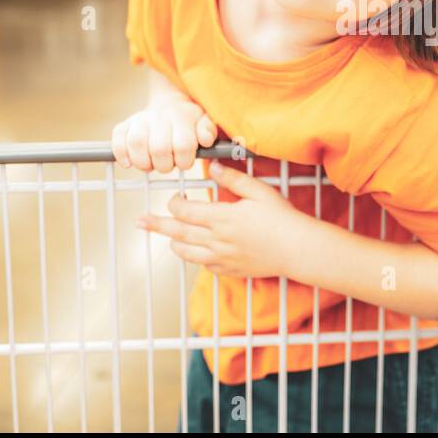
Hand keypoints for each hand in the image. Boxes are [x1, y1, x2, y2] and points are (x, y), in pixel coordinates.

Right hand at [111, 100, 216, 172]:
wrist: (172, 104)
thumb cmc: (191, 121)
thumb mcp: (205, 122)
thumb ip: (208, 130)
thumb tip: (205, 139)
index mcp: (182, 118)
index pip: (183, 145)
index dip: (184, 161)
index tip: (184, 161)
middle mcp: (160, 117)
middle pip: (159, 148)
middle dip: (164, 165)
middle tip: (167, 165)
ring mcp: (141, 119)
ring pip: (136, 143)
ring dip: (143, 162)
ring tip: (150, 165)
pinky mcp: (125, 124)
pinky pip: (117, 137)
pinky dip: (121, 153)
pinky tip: (129, 163)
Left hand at [136, 160, 309, 277]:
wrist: (297, 249)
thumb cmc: (281, 218)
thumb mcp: (259, 191)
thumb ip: (232, 179)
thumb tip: (211, 166)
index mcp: (221, 217)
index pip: (184, 211)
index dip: (174, 203)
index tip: (175, 197)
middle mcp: (216, 240)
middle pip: (177, 232)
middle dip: (156, 225)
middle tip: (139, 222)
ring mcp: (221, 258)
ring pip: (185, 252)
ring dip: (173, 242)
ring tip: (167, 236)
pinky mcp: (229, 270)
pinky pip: (203, 265)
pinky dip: (195, 257)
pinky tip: (196, 250)